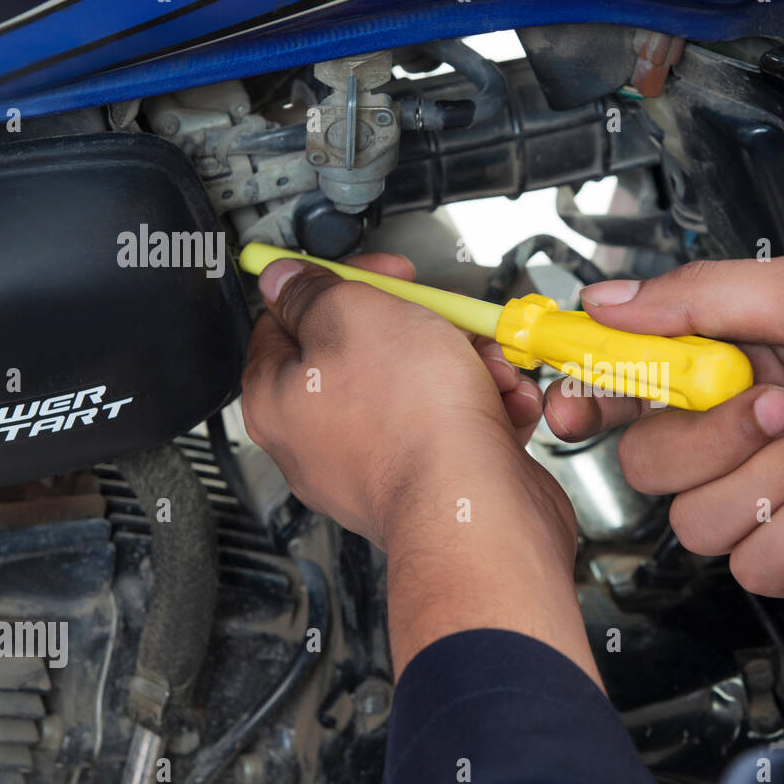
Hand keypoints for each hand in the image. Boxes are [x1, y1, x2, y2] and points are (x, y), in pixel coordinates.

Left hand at [243, 253, 594, 679]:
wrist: (479, 510)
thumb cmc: (415, 426)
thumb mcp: (356, 316)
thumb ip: (315, 290)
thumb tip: (285, 278)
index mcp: (279, 399)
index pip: (286, 319)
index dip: (337, 283)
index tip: (379, 272)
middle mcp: (320, 439)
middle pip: (365, 351)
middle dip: (420, 325)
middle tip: (442, 319)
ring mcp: (379, 464)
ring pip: (422, 385)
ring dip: (466, 363)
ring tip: (487, 366)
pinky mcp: (434, 482)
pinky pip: (458, 425)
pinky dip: (488, 407)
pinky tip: (504, 403)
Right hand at [544, 249, 783, 595]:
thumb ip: (698, 299)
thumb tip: (604, 301)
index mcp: (738, 352)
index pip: (632, 385)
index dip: (589, 394)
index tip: (567, 400)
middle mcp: (751, 423)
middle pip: (650, 464)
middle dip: (707, 439)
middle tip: (774, 400)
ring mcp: (783, 489)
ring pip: (698, 524)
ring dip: (769, 482)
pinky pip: (761, 568)